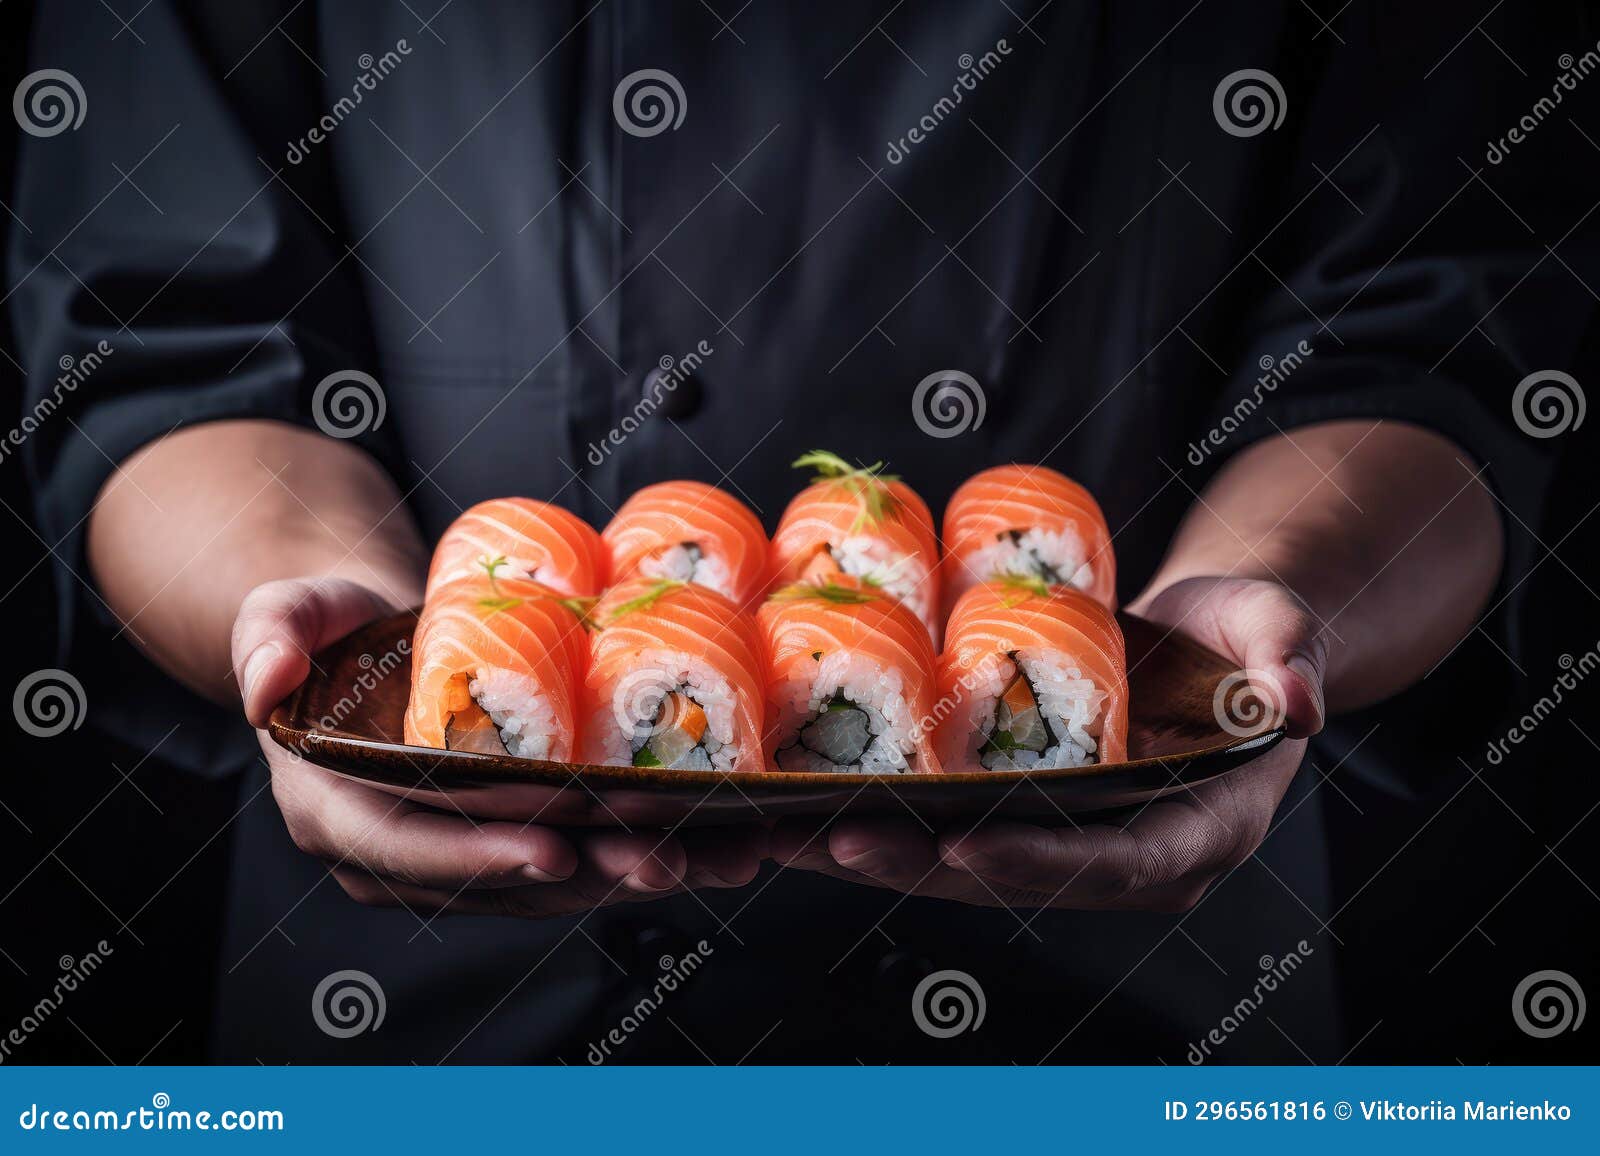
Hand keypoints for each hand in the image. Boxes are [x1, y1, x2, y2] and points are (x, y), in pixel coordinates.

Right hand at [233, 577, 765, 917]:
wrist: (372, 644)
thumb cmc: (330, 627)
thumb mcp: (282, 612)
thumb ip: (267, 635)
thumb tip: (265, 683)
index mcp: (335, 813)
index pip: (406, 848)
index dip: (478, 855)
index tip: (552, 849)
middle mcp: (398, 855)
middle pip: (499, 879)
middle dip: (588, 873)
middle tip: (665, 857)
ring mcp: (459, 857)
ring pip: (553, 884)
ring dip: (635, 873)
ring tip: (714, 855)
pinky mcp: (511, 843)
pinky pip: (582, 861)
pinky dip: (646, 853)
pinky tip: (717, 844)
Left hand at [768, 576, 1325, 912]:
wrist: (1206, 641)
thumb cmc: (1244, 636)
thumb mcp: (1277, 631)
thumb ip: (1288, 658)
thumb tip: (1297, 699)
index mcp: (1195, 833)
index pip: (1115, 863)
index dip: (1042, 861)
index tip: (967, 847)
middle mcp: (1122, 856)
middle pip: (1017, 877)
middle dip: (926, 866)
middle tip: (842, 843)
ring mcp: (1066, 841)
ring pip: (966, 866)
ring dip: (881, 855)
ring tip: (794, 835)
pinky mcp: (1021, 814)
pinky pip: (945, 828)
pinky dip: (880, 820)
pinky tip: (804, 806)